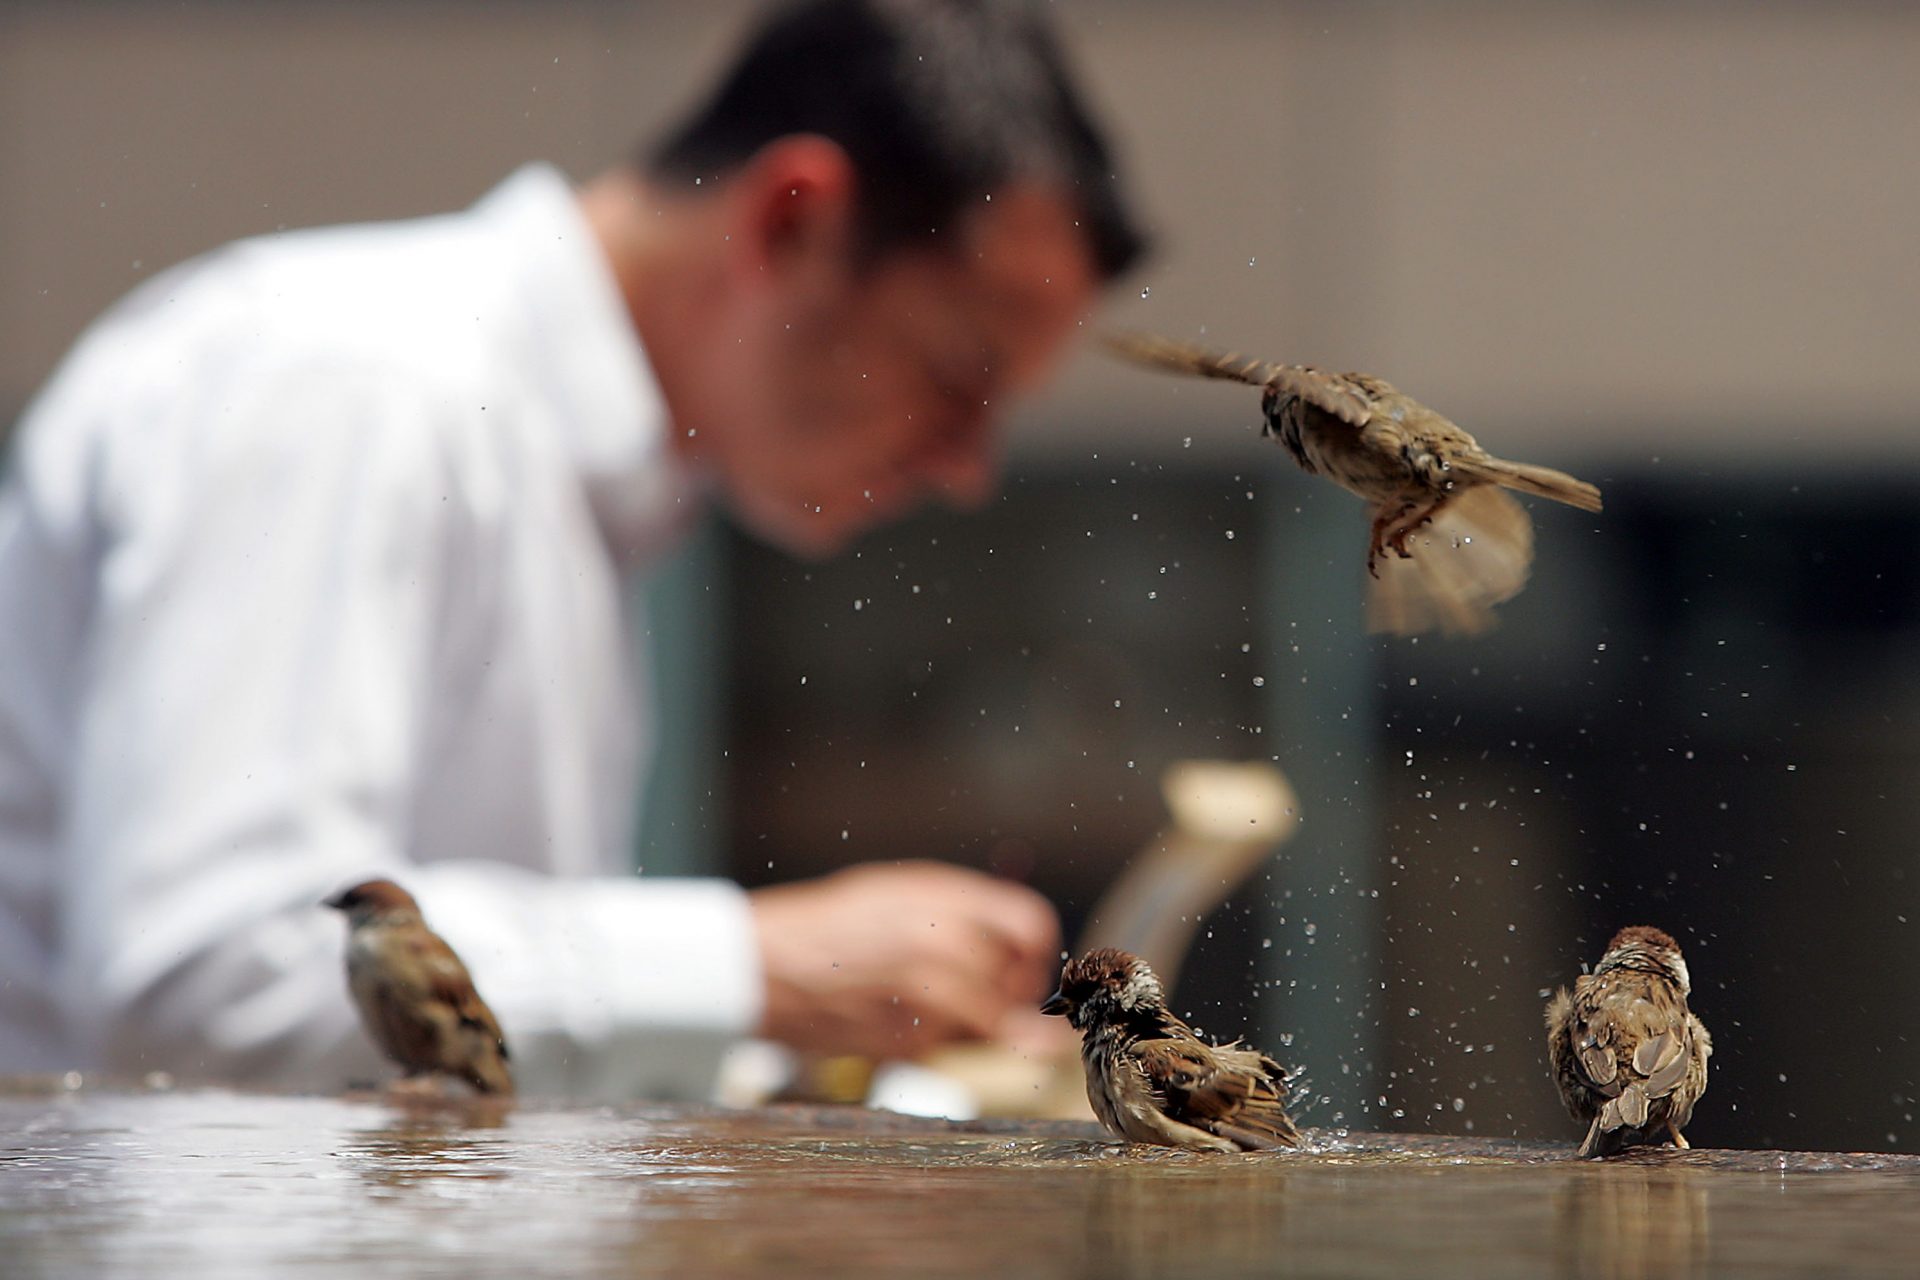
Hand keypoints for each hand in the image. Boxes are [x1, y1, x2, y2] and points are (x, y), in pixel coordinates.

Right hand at [748, 860, 1059, 1058]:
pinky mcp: (908, 1040)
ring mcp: (927, 995)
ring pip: (992, 1020)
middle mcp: (942, 943)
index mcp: (942, 898)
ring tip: (939, 1003)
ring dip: (980, 1020)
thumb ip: (965, 911)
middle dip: (1011, 993)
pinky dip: (940, 1037)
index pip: (1031, 926)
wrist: (767, 965)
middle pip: (1015, 981)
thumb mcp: (900, 892)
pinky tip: (903, 1015)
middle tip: (989, 992)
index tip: (1029, 966)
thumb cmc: (834, 924)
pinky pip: (950, 1044)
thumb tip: (1026, 941)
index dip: (1039, 953)